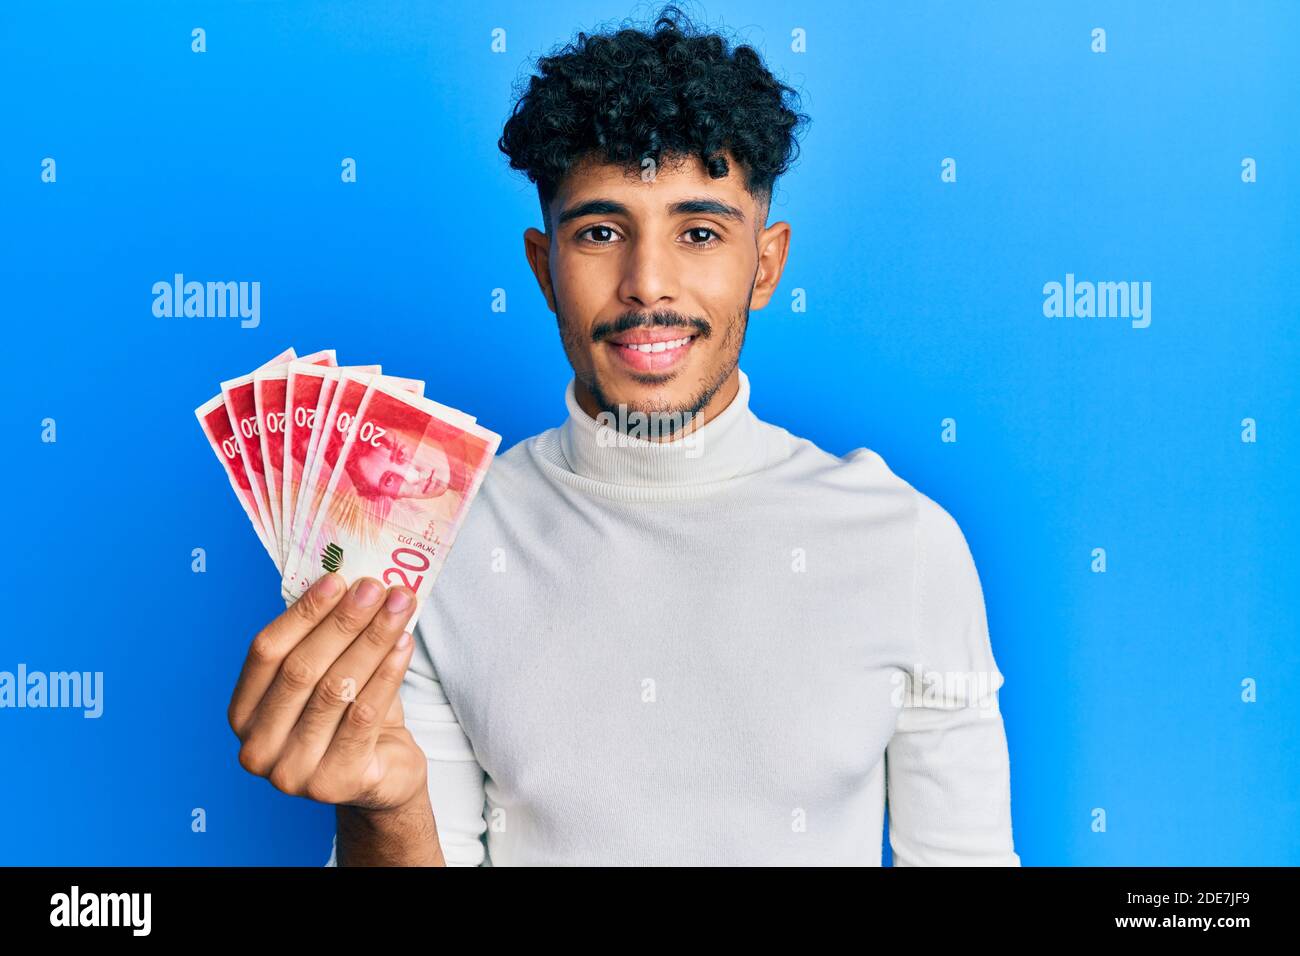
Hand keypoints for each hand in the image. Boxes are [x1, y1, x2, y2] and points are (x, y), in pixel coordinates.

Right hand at [227, 574, 426, 812]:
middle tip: (376, 588)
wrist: (382, 777)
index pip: (265, 652)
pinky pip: (364, 714)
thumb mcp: (327, 677)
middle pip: (302, 669)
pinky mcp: (336, 782)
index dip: (301, 614)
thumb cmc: (350, 718)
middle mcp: (258, 747)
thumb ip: (325, 640)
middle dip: (343, 622)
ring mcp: (293, 771)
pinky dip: (388, 673)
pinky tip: (404, 645)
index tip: (337, 580)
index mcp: (243, 713)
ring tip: (399, 607)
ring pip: (336, 689)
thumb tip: (350, 582)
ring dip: (372, 640)